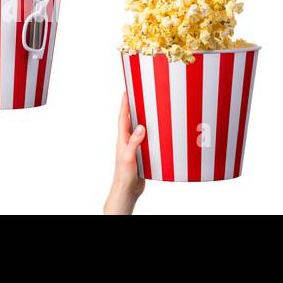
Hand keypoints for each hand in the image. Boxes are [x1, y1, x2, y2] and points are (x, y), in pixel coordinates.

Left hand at [105, 93, 145, 213]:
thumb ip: (134, 142)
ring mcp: (134, 148)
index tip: (126, 92)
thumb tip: (141, 127)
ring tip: (151, 110)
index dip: (124, 104)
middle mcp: (127, 141)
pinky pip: (147, 141)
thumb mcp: (129, 157)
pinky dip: (152, 135)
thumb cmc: (124, 175)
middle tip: (140, 96)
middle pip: (131, 121)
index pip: (123, 118)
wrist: (127, 190)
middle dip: (134, 108)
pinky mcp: (141, 155)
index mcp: (122, 139)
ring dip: (144, 120)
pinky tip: (159, 133)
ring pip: (139, 130)